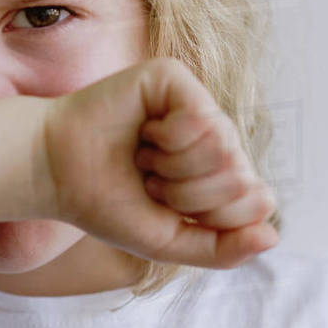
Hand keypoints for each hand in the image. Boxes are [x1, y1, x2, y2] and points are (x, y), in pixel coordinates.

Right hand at [41, 56, 278, 268]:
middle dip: (188, 194)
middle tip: (149, 182)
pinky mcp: (175, 79)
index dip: (210, 216)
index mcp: (221, 171)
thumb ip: (223, 249)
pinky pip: (202, 118)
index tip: (165, 208)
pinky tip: (143, 133)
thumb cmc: (106, 204)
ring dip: (174, 168)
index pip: (257, 200)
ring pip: (224, 147)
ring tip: (143, 158)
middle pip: (242, 176)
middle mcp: (217, 135)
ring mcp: (198, 104)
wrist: (55, 173)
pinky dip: (168, 139)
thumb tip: (273, 235)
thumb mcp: (169, 242)